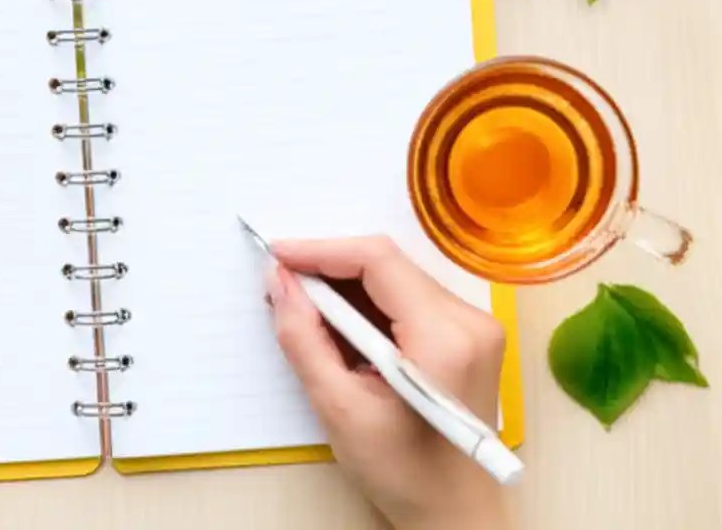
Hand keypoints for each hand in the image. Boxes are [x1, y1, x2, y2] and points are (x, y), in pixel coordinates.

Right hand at [267, 237, 511, 529]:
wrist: (455, 512)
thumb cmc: (404, 472)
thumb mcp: (339, 407)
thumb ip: (305, 338)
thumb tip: (281, 283)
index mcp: (445, 339)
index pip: (378, 262)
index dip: (322, 251)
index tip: (279, 256)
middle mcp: (470, 322)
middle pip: (388, 265)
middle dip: (330, 267)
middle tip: (282, 283)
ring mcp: (474, 327)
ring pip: (397, 278)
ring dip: (347, 285)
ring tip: (303, 305)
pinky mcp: (468, 335)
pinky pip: (409, 298)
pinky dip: (369, 303)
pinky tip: (338, 322)